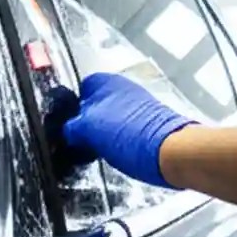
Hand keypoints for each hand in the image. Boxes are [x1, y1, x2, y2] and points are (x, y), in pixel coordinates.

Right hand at [63, 72, 195, 188]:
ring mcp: (137, 107)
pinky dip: (119, 142)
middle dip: (87, 124)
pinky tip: (118, 154)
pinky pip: (124, 132)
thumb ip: (71, 128)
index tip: (67, 128)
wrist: (170, 151)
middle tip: (82, 143)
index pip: (78, 91)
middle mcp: (123, 89)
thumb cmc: (128, 135)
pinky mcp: (148, 125)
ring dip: (103, 135)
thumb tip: (66, 133)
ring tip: (100, 151)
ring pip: (109, 121)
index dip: (71, 110)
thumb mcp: (87, 131)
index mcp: (105, 81)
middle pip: (95, 107)